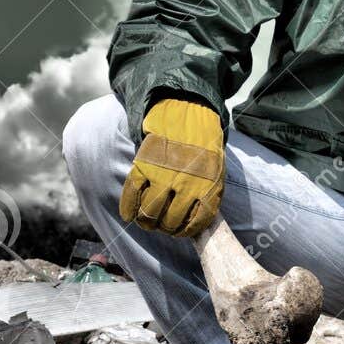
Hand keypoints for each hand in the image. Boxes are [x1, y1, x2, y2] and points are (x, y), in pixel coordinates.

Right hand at [119, 98, 224, 236]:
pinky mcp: (143, 165)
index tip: (178, 232)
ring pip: (149, 213)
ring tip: (146, 221)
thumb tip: (195, 222)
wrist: (188, 111)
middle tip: (160, 225)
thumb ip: (207, 195)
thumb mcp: (216, 171)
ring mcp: (163, 176)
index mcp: (206, 187)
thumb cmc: (204, 144)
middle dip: (164, 227)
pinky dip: (127, 208)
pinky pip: (131, 195)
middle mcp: (185, 185)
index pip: (194, 224)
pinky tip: (127, 214)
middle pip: (169, 221)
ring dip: (146, 222)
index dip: (184, 232)